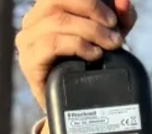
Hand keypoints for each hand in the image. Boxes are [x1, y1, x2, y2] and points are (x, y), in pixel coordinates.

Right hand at [17, 0, 137, 112]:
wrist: (72, 105)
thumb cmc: (87, 62)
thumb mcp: (108, 34)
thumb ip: (119, 16)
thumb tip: (124, 0)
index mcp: (48, 7)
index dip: (92, 0)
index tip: (114, 14)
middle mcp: (33, 20)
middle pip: (58, 0)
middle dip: (92, 10)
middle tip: (114, 28)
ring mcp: (27, 40)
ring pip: (57, 22)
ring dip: (90, 30)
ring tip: (109, 44)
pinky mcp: (28, 60)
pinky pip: (52, 44)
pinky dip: (78, 46)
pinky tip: (94, 55)